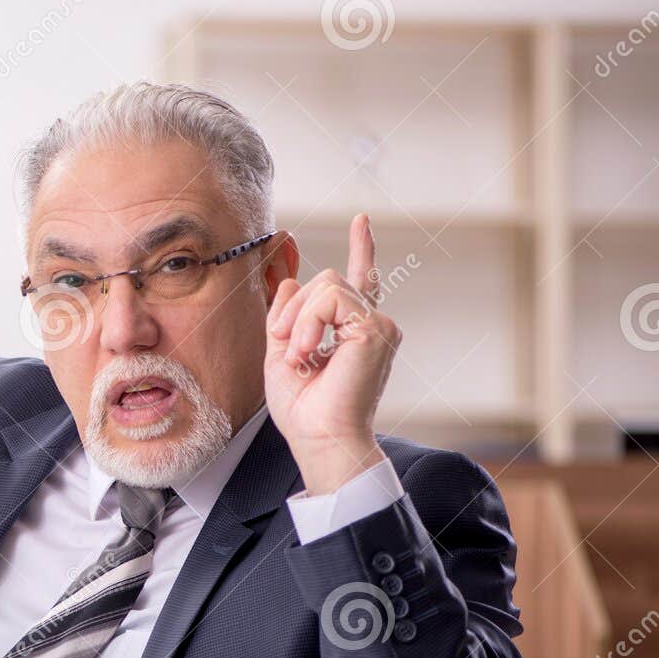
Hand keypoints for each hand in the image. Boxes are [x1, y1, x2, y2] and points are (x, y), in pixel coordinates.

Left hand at [264, 214, 399, 495]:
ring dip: (299, 319)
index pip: (360, 281)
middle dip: (293, 309)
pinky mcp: (375, 329)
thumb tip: (292, 279)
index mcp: (353, 331)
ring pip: (327, 285)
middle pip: (326, 280)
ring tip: (299, 355)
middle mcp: (372, 325)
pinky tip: (308, 352)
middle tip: (287, 347)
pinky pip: (332, 299)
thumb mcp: (280, 353)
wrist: (318, 436)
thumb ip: (285, 316)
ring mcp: (378, 326)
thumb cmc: (302, 408)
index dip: (362, 249)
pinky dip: (309, 323)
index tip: (362, 221)